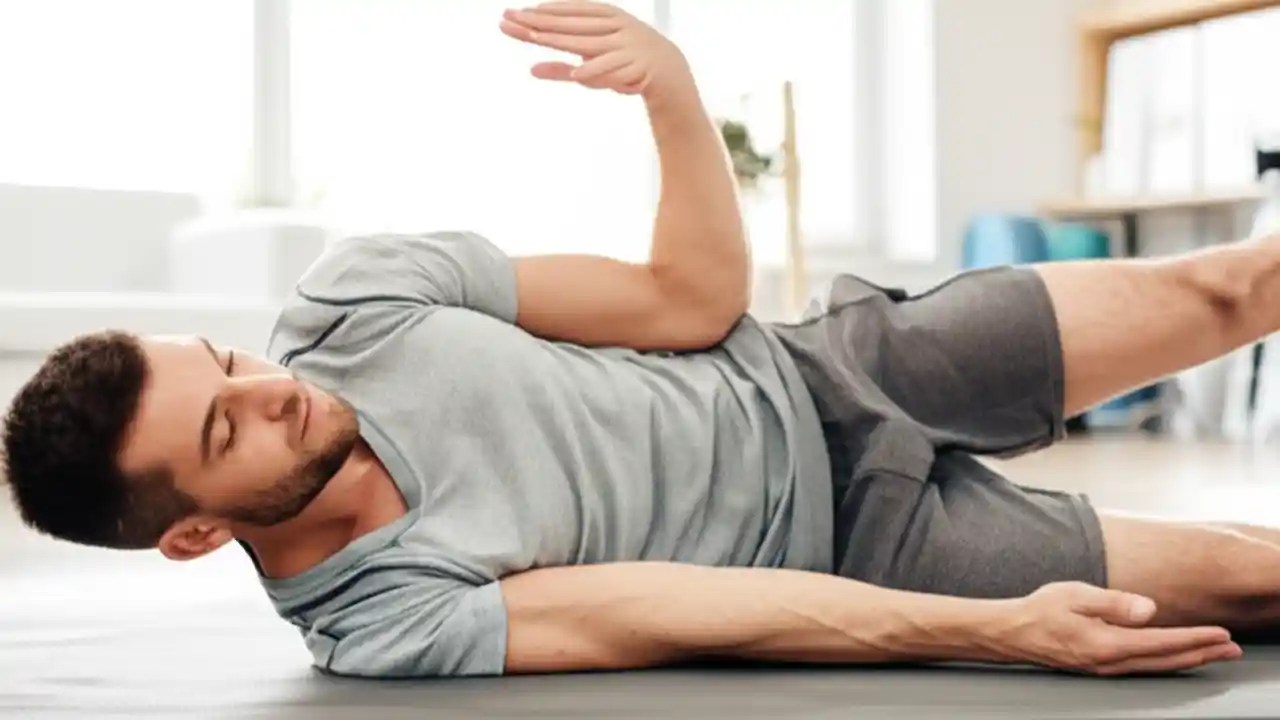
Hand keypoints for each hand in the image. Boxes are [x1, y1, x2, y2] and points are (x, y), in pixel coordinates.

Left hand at [499, 2, 692, 99]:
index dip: (542, 13)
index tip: (515, 15)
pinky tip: (577, 73)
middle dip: (539, 22)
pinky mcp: (634, 67)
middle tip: (511, 20)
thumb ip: (562, 67)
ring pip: (586, 43)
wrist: (669, 70)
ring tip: (535, 37)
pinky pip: (611, 69)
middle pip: (570, 24)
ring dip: (560, 40)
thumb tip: (531, 70)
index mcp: (605, 16)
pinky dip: (594, 71)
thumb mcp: (592, 61)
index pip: (568, 12)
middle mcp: (613, 26)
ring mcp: (624, 45)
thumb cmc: (623, 61)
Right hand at [994, 582, 1241, 675]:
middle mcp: (1109, 662)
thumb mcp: (1075, 594)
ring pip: (1157, 667)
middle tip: (1232, 649)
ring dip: (1189, 660)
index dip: (1194, 638)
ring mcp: (1105, 668)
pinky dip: (1167, 662)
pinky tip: (1174, 656)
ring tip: (1213, 653)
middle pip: (1167, 660)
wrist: (1010, 633)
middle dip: (1202, 654)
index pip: (1161, 642)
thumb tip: (1149, 609)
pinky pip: (1143, 667)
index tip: (1221, 633)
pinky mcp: (1100, 667)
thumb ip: (1114, 603)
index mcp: (1105, 644)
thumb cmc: (1039, 610)